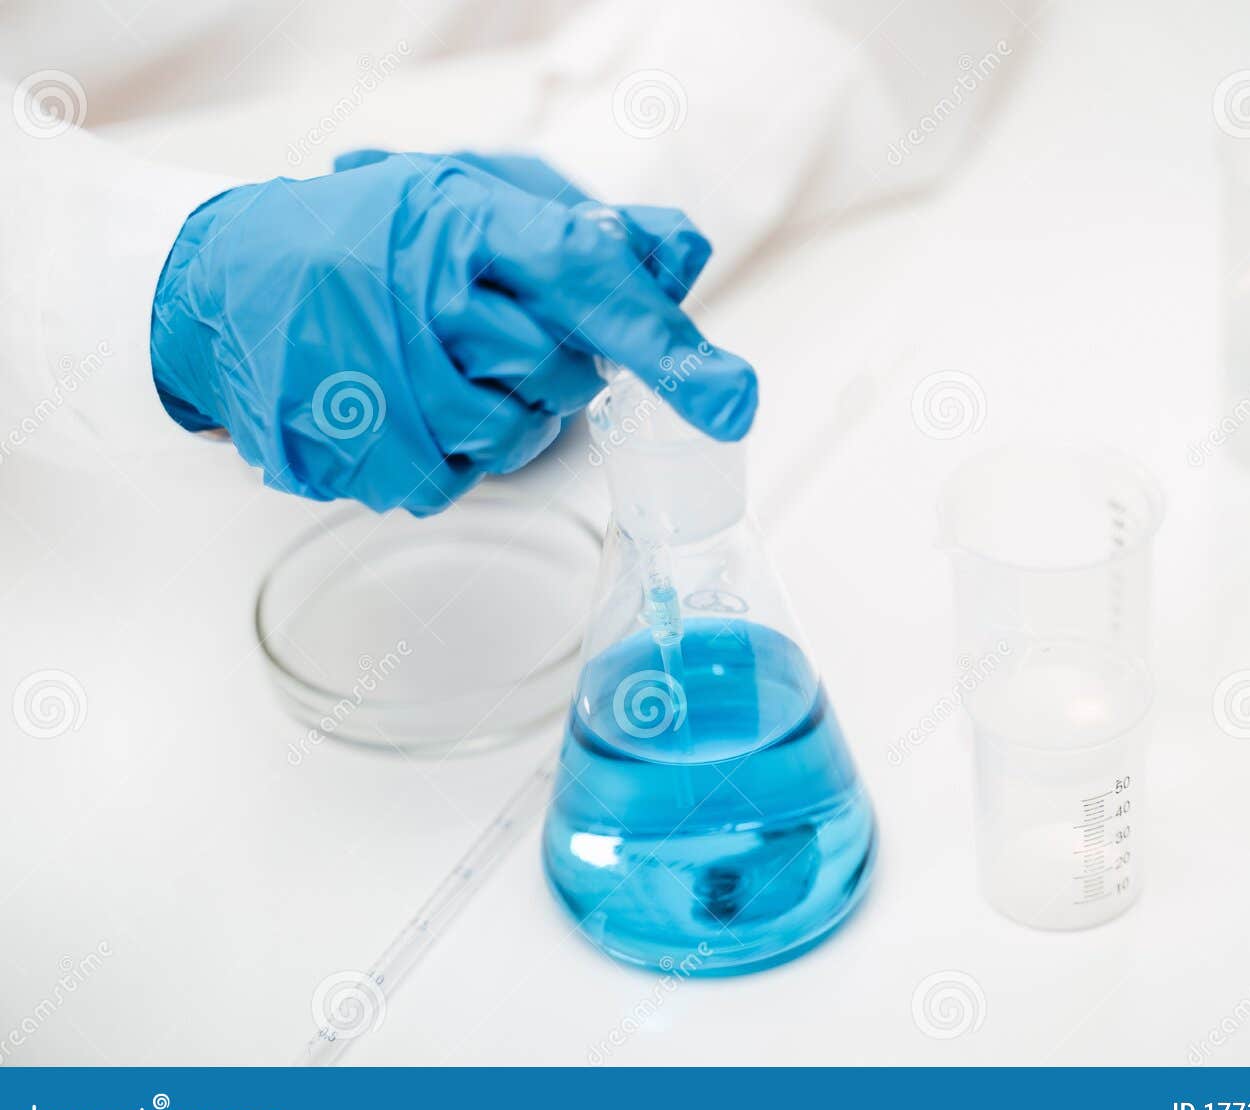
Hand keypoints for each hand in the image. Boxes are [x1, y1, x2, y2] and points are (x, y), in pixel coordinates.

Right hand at [150, 152, 756, 513]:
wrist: (228, 274)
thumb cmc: (370, 234)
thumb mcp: (477, 195)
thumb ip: (587, 229)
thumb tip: (682, 253)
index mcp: (466, 221)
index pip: (589, 279)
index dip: (666, 345)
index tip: (731, 400)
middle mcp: (423, 300)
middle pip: (559, 377)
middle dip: (552, 369)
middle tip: (494, 333)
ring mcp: (379, 381)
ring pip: (508, 439)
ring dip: (499, 418)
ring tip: (440, 366)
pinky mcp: (345, 448)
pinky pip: (448, 483)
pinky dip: (444, 456)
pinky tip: (405, 407)